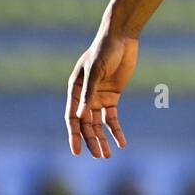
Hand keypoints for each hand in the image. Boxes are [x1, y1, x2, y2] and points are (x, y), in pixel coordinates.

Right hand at [66, 26, 137, 158]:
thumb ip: (89, 93)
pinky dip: (116, 130)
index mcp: (74, 89)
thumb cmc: (105, 50)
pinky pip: (112, 118)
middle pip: (86, 124)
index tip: (77, 151)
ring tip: (108, 155)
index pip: (72, 117)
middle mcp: (84, 96)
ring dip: (103, 139)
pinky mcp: (112, 97)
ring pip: (98, 124)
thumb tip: (81, 116)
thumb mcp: (96, 71)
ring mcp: (98, 97)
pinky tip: (122, 142)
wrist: (122, 38)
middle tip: (99, 156)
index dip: (74, 135)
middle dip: (92, 141)